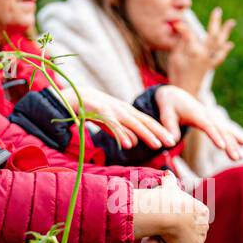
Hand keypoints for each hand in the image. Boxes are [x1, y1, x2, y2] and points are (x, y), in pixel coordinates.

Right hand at [55, 84, 176, 151]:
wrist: (70, 96)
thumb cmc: (91, 110)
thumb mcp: (109, 122)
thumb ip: (121, 131)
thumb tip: (132, 143)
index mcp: (125, 111)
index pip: (146, 121)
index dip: (159, 130)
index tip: (172, 141)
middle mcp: (121, 109)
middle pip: (144, 121)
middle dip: (158, 132)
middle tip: (172, 143)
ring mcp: (111, 110)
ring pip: (132, 123)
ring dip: (145, 134)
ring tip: (157, 146)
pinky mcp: (99, 112)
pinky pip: (113, 125)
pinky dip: (122, 134)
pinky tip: (129, 145)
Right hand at [130, 173, 209, 242]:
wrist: (166, 212)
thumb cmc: (166, 199)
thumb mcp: (169, 187)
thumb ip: (170, 180)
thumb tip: (167, 173)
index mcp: (202, 211)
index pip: (195, 222)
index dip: (185, 226)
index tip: (174, 229)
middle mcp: (205, 225)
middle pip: (196, 235)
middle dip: (186, 239)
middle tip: (172, 241)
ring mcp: (201, 240)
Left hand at [152, 85, 242, 161]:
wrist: (175, 95)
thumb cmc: (169, 106)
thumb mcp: (166, 114)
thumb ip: (169, 127)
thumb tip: (172, 142)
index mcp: (196, 114)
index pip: (207, 126)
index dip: (215, 136)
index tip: (222, 147)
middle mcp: (207, 115)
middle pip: (221, 130)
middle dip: (230, 144)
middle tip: (236, 158)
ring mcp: (212, 117)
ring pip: (226, 130)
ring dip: (235, 143)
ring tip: (241, 157)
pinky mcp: (214, 121)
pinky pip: (227, 129)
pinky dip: (237, 136)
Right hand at [167, 7, 234, 94]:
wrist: (184, 92)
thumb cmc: (176, 73)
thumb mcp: (175, 57)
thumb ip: (181, 41)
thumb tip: (181, 26)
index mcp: (194, 52)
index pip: (191, 34)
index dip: (183, 27)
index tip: (177, 23)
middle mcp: (204, 55)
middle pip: (212, 35)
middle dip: (215, 22)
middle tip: (218, 10)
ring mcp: (209, 61)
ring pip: (219, 44)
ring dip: (225, 33)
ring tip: (232, 22)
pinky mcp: (210, 66)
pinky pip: (219, 56)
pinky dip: (225, 50)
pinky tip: (230, 44)